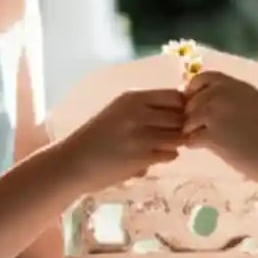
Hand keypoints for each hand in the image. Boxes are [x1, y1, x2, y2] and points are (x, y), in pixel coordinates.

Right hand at [57, 88, 187, 189]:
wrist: (74, 162)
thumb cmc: (98, 136)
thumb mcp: (119, 111)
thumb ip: (146, 108)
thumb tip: (182, 108)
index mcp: (133, 97)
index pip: (175, 96)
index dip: (181, 107)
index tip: (176, 117)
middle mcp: (139, 112)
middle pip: (181, 116)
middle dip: (182, 125)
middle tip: (172, 134)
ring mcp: (141, 135)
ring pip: (179, 135)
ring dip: (176, 142)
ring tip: (164, 145)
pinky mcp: (142, 157)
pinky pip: (171, 153)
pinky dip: (168, 156)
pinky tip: (156, 157)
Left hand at [182, 71, 257, 186]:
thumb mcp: (253, 105)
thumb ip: (230, 99)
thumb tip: (202, 104)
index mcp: (236, 85)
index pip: (200, 78)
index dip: (194, 93)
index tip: (199, 109)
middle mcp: (224, 93)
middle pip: (189, 100)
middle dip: (191, 116)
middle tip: (203, 131)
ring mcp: (217, 112)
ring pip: (187, 119)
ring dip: (192, 131)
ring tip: (209, 142)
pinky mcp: (213, 134)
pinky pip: (190, 138)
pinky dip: (196, 145)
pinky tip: (211, 150)